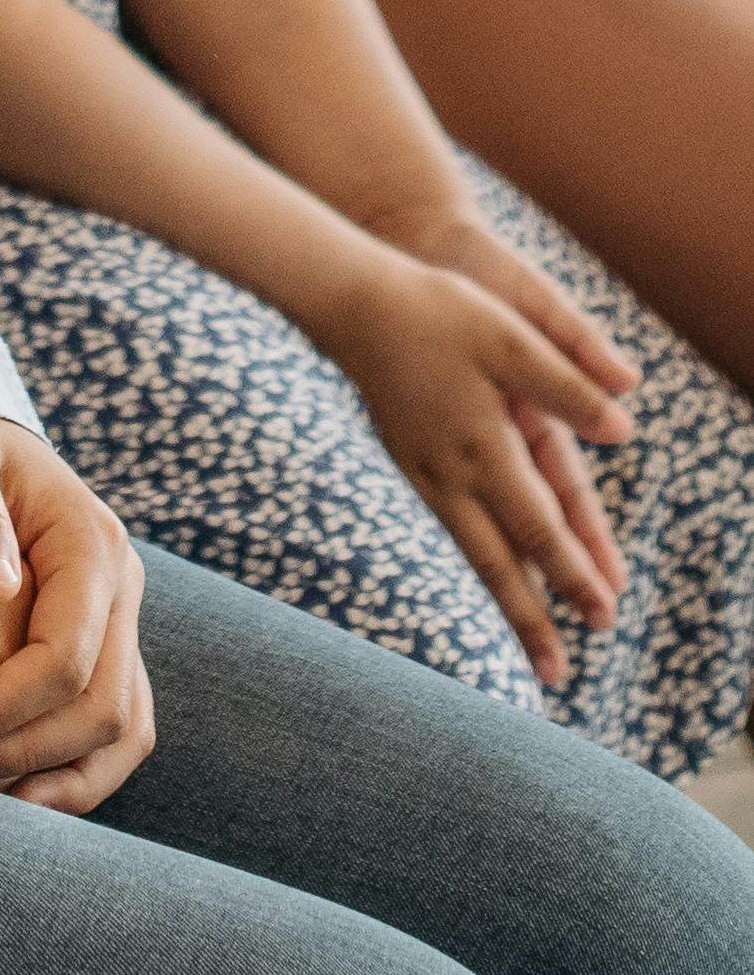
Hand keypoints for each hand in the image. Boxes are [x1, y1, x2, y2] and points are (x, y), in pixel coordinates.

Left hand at [0, 409, 151, 814]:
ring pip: (123, 730)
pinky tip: (12, 792)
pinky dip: (75, 771)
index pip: (66, 655)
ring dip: (56, 774)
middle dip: (23, 749)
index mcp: (91, 541)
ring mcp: (122, 619)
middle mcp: (122, 584)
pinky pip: (114, 727)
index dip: (3, 707)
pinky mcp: (107, 646)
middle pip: (101, 705)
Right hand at [318, 238, 634, 686]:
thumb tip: (622, 430)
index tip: (603, 613)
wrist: (351, 300)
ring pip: (469, 554)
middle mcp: (451, 474)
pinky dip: (472, 568)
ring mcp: (422, 474)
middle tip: (558, 673)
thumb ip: (566, 386)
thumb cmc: (435, 311)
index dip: (573, 572)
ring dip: (501, 605)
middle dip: (530, 619)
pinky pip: (447, 533)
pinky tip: (482, 579)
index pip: (539, 528)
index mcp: (483, 446)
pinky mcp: (405, 464)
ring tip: (527, 651)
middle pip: (498, 563)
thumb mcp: (510, 335)